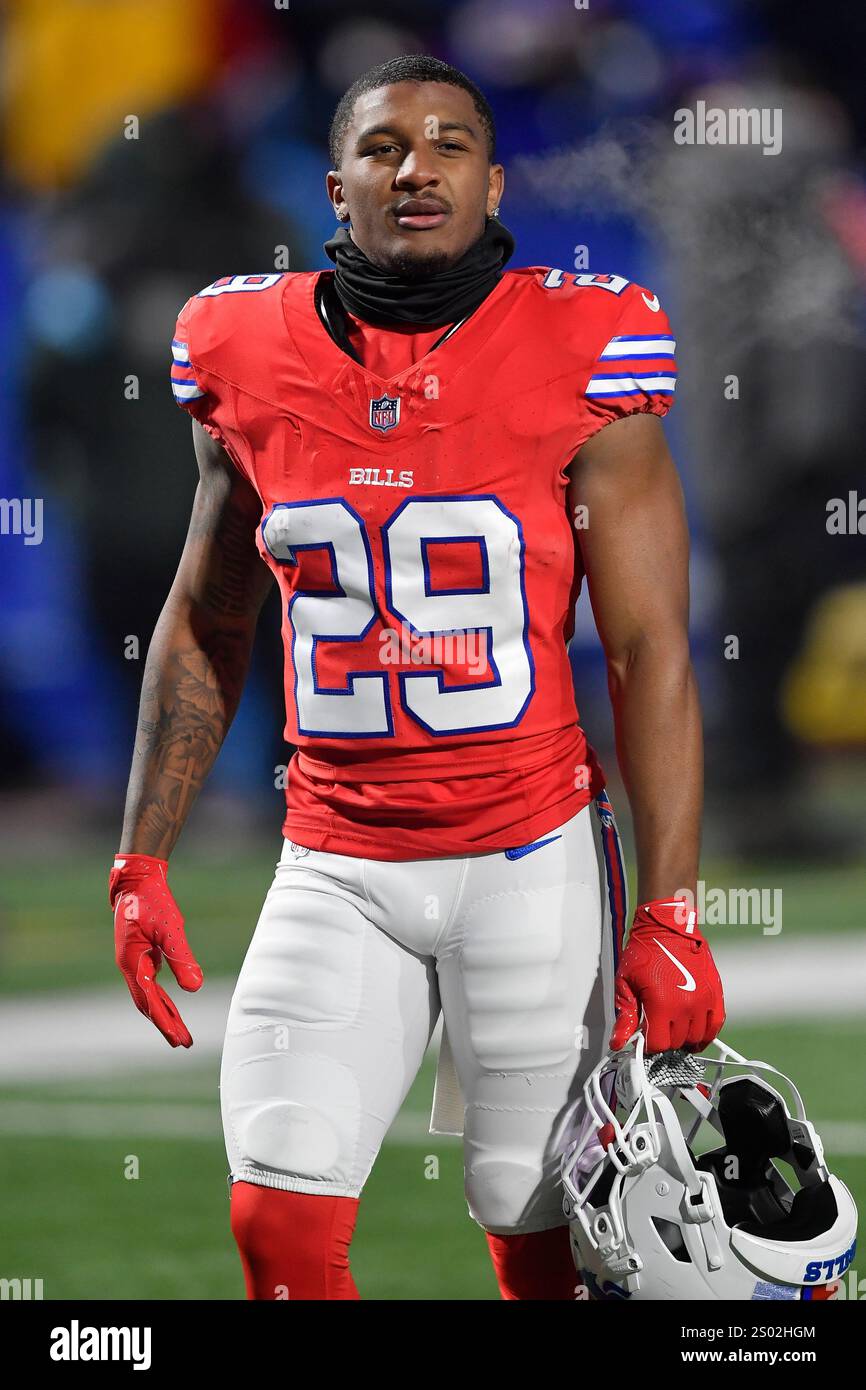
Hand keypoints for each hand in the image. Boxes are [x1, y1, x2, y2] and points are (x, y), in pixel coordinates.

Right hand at [110, 853, 202, 1046]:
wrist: (138, 880)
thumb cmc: (153, 901)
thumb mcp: (170, 930)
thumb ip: (182, 959)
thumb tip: (194, 989)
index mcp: (132, 963)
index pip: (150, 1002)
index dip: (165, 1022)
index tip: (179, 1040)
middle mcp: (129, 966)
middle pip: (147, 1004)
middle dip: (165, 1024)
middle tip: (183, 1043)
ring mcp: (133, 960)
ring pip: (148, 994)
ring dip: (164, 1012)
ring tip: (179, 1030)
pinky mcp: (140, 953)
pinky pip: (151, 982)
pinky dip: (161, 996)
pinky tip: (172, 1002)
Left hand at [609, 899, 724, 1052]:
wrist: (668, 928)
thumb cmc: (645, 952)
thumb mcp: (625, 983)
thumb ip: (624, 1016)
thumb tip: (618, 1042)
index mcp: (661, 1004)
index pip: (658, 1045)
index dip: (648, 1044)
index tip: (644, 1037)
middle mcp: (686, 1005)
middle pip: (676, 1043)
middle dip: (664, 1040)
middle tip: (657, 1029)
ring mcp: (703, 1000)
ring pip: (696, 1038)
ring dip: (683, 1038)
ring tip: (673, 1029)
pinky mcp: (715, 994)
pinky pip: (715, 1026)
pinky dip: (706, 1034)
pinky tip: (695, 1034)